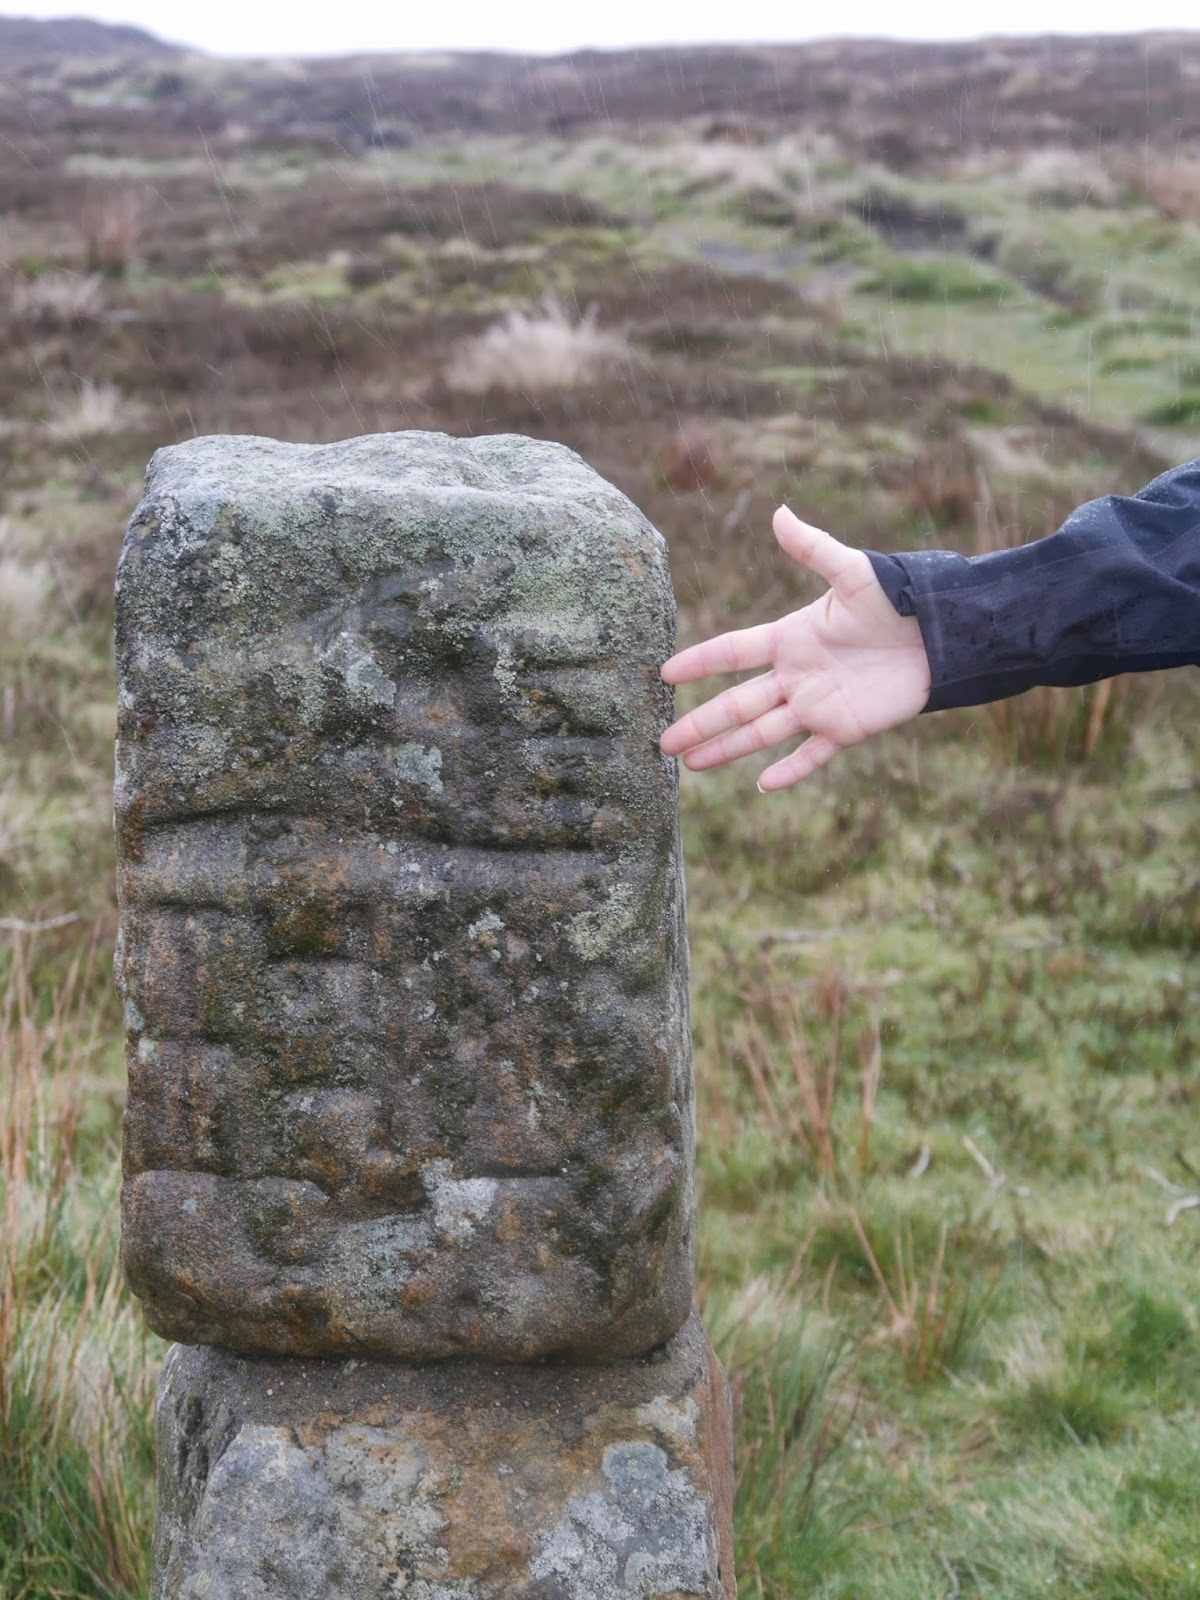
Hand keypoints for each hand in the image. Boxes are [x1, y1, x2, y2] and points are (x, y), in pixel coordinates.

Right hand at [659, 507, 930, 789]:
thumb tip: (779, 512)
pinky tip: (762, 784)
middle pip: (737, 703)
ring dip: (727, 749)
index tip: (664, 674)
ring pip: (762, 733)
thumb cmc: (896, 598)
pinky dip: (790, 771)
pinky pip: (812, 755)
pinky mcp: (846, 728)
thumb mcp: (851, 572)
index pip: (733, 652)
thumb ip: (813, 549)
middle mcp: (795, 675)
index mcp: (790, 638)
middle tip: (664, 742)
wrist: (942, 633)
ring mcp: (818, 705)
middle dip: (701, 723)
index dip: (700, 662)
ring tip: (692, 765)